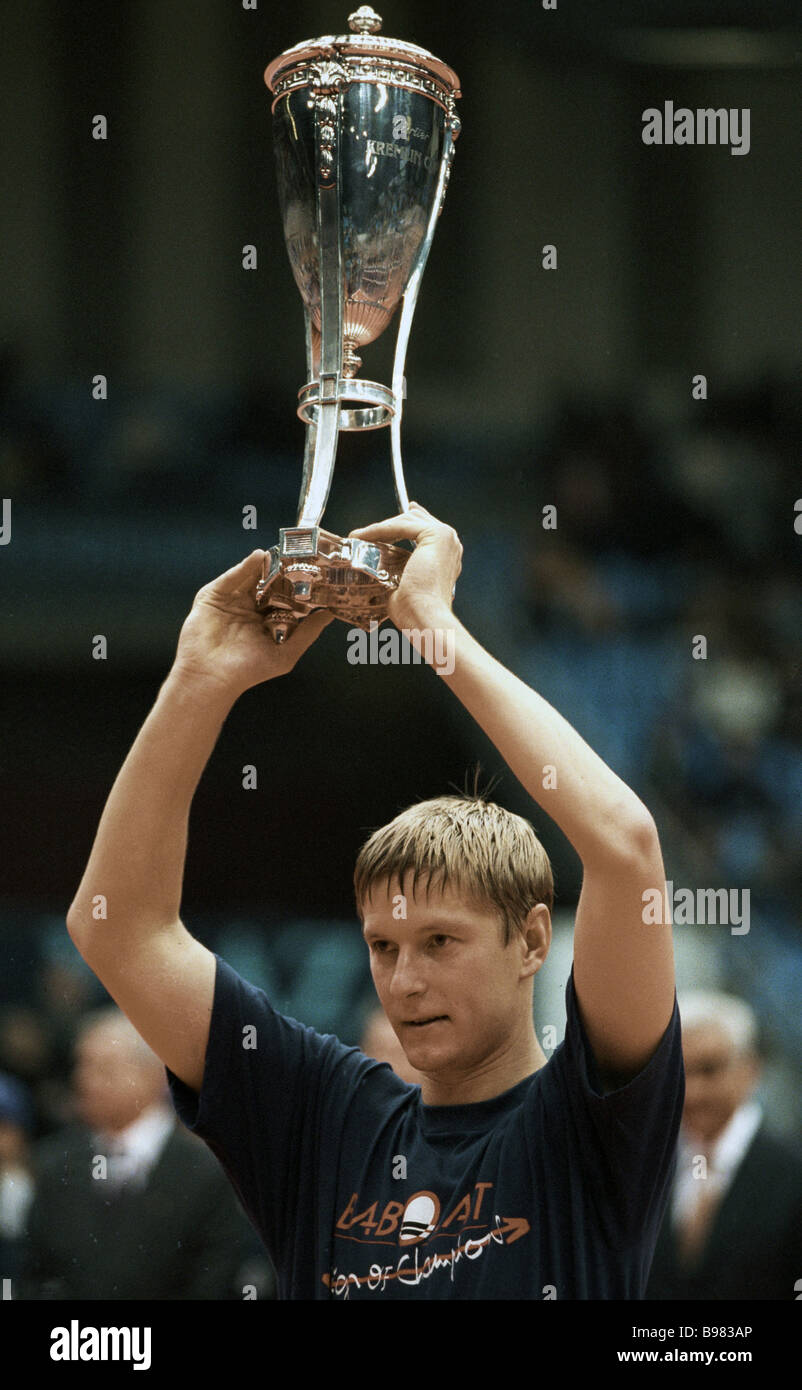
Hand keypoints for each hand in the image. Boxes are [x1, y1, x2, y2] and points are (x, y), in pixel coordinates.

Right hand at [172, 550, 333, 696]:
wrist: (210, 676)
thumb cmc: (248, 671)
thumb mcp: (286, 653)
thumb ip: (308, 633)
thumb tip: (330, 614)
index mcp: (269, 621)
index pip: (288, 597)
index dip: (301, 586)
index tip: (318, 573)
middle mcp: (252, 608)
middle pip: (271, 583)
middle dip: (285, 570)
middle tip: (302, 554)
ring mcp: (233, 600)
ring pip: (253, 576)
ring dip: (267, 564)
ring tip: (283, 551)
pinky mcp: (215, 595)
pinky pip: (232, 577)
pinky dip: (245, 566)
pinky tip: (259, 557)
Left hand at [349, 502, 462, 628]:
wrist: (425, 616)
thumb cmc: (415, 611)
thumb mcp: (404, 586)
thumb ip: (397, 573)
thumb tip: (376, 572)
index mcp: (448, 556)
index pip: (424, 528)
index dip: (403, 523)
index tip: (383, 524)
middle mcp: (451, 544)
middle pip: (415, 521)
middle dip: (388, 524)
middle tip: (365, 531)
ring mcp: (446, 537)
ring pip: (406, 522)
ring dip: (380, 528)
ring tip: (358, 536)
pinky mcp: (435, 534)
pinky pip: (401, 526)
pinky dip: (379, 530)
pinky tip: (362, 536)